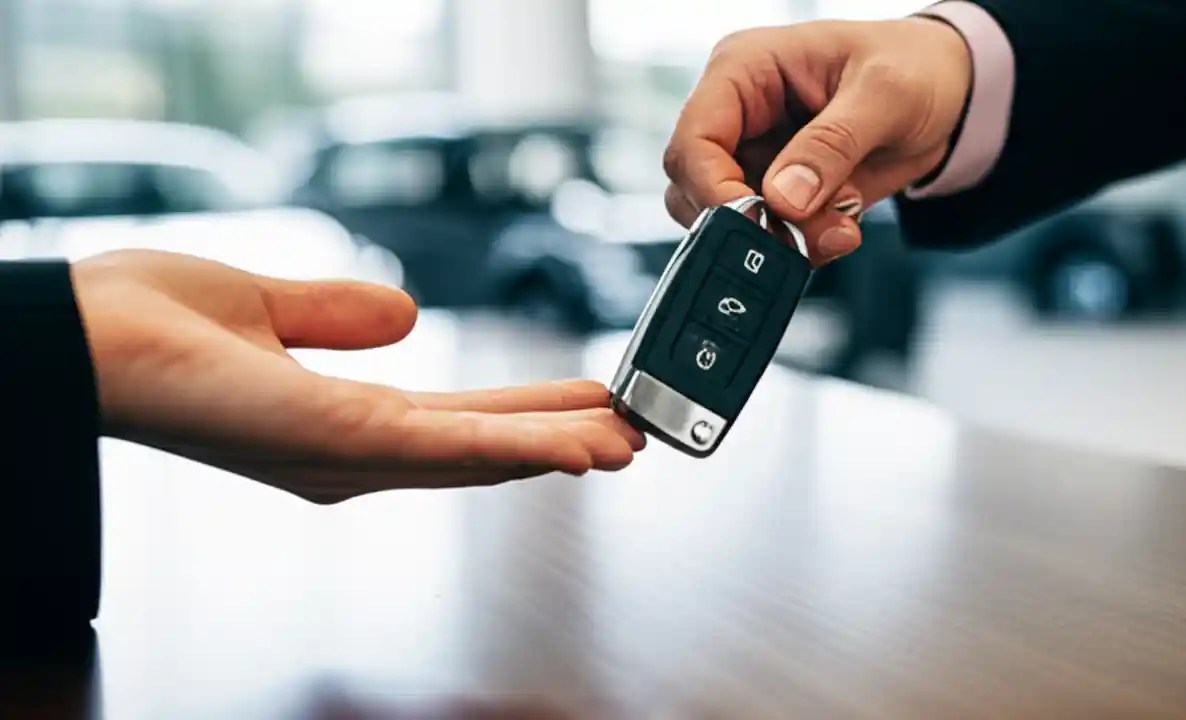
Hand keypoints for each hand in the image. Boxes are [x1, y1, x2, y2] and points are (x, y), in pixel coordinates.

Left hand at [71, 250, 644, 502]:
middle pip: (484, 447)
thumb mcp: (267, 307)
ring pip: (483, 457)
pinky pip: (451, 447)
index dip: (528, 413)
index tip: (588, 400)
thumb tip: (405, 313)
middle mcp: (354, 452)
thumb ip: (339, 315)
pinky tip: (577, 444)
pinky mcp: (343, 441)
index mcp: (340, 420)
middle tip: (633, 432)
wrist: (80, 335)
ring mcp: (352, 454)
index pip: (458, 418)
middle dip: (561, 440)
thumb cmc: (146, 325)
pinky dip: (523, 448)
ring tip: (630, 442)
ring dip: (562, 450)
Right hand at [663, 18, 971, 265]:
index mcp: (745, 70)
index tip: (756, 221)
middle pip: (696, 186)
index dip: (713, 188)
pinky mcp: (777, 192)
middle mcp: (738, 114)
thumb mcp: (885, 93)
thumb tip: (783, 199)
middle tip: (810, 232)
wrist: (951, 93)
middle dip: (752, 221)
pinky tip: (842, 228)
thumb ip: (832, 145)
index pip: (695, 138)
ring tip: (840, 227)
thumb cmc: (914, 66)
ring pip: (729, 220)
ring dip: (782, 238)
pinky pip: (767, 234)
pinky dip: (802, 244)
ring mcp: (755, 156)